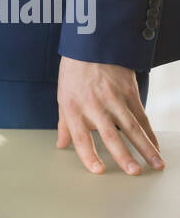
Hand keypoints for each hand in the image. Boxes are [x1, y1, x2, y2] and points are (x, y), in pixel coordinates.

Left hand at [57, 56, 163, 174]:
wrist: (91, 46)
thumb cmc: (74, 74)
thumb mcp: (63, 96)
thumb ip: (64, 124)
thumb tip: (61, 145)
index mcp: (74, 108)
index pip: (81, 137)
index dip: (88, 155)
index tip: (98, 171)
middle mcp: (94, 106)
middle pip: (110, 134)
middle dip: (123, 155)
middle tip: (134, 172)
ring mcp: (114, 99)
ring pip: (132, 127)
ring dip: (146, 148)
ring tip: (155, 164)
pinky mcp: (129, 93)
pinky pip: (142, 116)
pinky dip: (150, 133)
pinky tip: (156, 147)